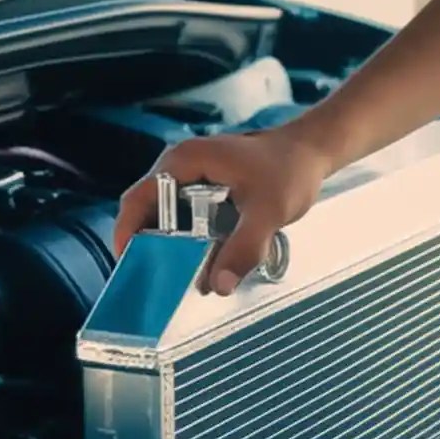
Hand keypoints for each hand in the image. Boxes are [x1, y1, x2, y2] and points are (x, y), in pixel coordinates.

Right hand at [113, 127, 333, 294]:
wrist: (312, 153)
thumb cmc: (290, 169)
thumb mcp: (268, 211)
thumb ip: (243, 248)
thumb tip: (218, 285)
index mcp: (185, 162)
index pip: (138, 200)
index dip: (126, 234)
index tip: (127, 267)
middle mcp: (182, 167)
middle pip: (148, 212)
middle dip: (149, 247)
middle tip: (154, 282)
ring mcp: (193, 177)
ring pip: (168, 218)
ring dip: (171, 247)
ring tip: (178, 278)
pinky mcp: (208, 189)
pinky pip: (187, 219)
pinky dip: (190, 242)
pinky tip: (203, 263)